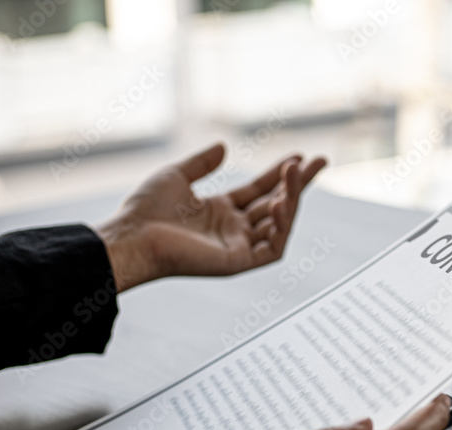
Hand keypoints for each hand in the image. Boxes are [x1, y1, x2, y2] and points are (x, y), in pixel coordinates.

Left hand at [96, 143, 326, 290]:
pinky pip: (272, 248)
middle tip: (320, 161)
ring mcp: (238, 247)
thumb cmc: (145, 211)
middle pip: (276, 204)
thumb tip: (224, 146)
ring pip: (279, 224)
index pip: (260, 190)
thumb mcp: (176, 175)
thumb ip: (202, 163)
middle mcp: (233, 230)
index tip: (298, 156)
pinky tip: (280, 203)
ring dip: (292, 199)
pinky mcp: (238, 262)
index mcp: (220, 211)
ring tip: (295, 174)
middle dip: (299, 183)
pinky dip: (282, 228)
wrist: (131, 237)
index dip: (279, 174)